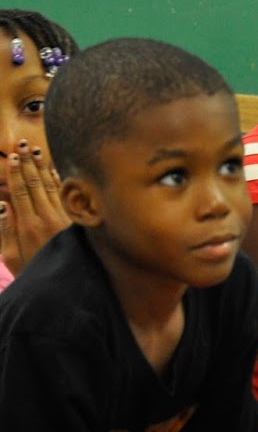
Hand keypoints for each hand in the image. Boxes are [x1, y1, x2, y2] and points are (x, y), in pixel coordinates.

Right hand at [0, 141, 68, 276]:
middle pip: (35, 184)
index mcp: (29, 226)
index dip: (14, 173)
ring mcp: (64, 218)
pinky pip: (64, 195)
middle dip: (27, 163)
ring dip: (42, 167)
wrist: (68, 287)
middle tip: (22, 144)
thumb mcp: (12, 257)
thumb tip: (1, 204)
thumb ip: (4, 230)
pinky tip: (53, 169)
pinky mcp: (75, 220)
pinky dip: (58, 180)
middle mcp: (47, 218)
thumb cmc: (35, 273)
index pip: (20, 192)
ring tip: (35, 151)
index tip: (11, 158)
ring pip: (51, 186)